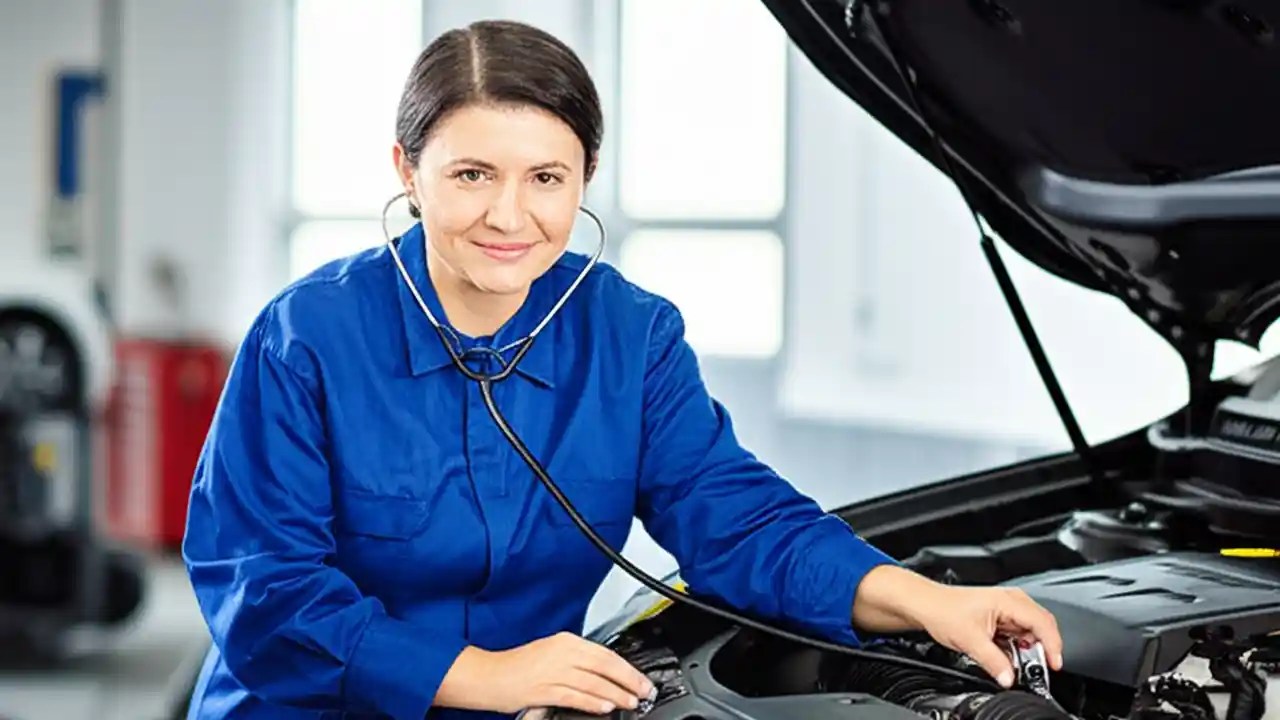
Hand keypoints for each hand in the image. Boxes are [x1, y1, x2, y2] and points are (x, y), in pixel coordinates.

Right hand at [479, 632, 653, 714]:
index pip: (605, 653)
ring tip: (631, 703)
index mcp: (565, 641)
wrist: (486, 675)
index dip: (627, 668)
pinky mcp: (543, 689)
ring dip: (616, 694)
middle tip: (644, 692)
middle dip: (629, 680)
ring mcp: (552, 670)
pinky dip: (592, 701)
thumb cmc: (516, 667)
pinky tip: (605, 707)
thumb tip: (604, 675)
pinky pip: (574, 695)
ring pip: (593, 681)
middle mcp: (561, 652)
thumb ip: (576, 661)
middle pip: (605, 665)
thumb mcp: (550, 654)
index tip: (641, 679)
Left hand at [851, 565, 1062, 687]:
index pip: (1043, 623)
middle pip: (1041, 626)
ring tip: (1016, 662)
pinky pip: (1018, 634)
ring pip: (1030, 631)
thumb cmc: (943, 610)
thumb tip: (1009, 678)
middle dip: (1043, 648)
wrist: (926, 605)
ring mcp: (1007, 608)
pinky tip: (1007, 655)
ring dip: (1028, 649)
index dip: (1053, 645)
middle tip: (1038, 669)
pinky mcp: (1001, 617)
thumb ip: (994, 662)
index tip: (1053, 664)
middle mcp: (1011, 601)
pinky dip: (1018, 647)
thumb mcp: (970, 641)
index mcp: (1008, 601)